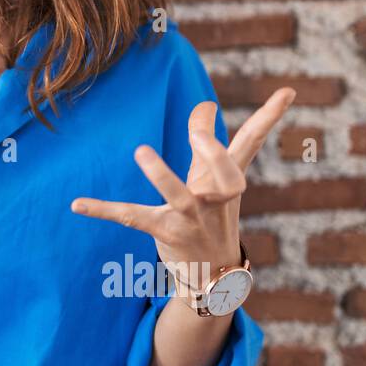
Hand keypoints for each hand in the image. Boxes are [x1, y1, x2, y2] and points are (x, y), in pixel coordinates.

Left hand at [70, 87, 296, 287]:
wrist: (212, 276)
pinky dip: (103, 210)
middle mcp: (216, 199)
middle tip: (197, 132)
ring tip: (142, 150)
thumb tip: (205, 103)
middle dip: (213, 153)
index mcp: (228, 180)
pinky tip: (77, 204)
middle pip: (225, 175)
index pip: (252, 144)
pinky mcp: (165, 233)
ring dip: (162, 175)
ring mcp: (192, 219)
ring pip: (180, 196)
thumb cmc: (211, 216)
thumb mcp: (211, 180)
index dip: (269, 117)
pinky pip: (132, 218)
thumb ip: (207, 140)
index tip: (289, 89)